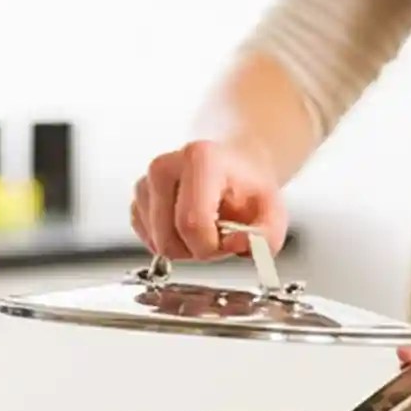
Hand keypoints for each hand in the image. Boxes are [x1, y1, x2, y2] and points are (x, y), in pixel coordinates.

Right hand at [132, 140, 287, 259]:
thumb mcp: (273, 213)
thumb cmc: (248, 189)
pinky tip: (186, 228)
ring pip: (156, 243)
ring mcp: (146, 182)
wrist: (232, 167)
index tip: (228, 241)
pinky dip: (169, 242)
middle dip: (197, 250)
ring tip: (205, 228)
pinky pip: (147, 240)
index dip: (211, 247)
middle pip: (168, 239)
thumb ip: (265, 237)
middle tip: (219, 236)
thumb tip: (236, 245)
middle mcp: (165, 166)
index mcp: (200, 159)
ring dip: (184, 248)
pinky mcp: (137, 199)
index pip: (191, 223)